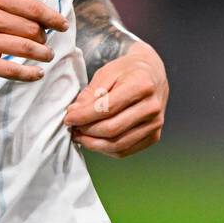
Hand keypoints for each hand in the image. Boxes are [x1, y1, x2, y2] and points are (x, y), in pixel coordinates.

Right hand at [0, 0, 67, 81]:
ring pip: (25, 48)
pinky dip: (29, 73)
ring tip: (47, 56)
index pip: (33, 8)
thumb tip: (44, 17)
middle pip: (32, 29)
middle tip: (46, 42)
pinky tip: (37, 73)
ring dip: (42, 54)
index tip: (63, 25)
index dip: (53, 18)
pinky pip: (11, 70)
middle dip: (45, 38)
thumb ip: (10, 4)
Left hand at [63, 41, 167, 156]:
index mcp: (141, 86)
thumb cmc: (127, 71)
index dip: (83, 116)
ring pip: (117, 144)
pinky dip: (105, 149)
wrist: (152, 74)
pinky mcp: (154, 136)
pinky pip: (124, 151)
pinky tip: (94, 141)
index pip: (107, 108)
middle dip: (86, 131)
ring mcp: (155, 124)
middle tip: (72, 127)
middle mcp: (152, 107)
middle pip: (111, 129)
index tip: (68, 118)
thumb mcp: (107, 72)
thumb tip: (74, 113)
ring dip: (93, 144)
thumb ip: (91, 93)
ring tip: (79, 135)